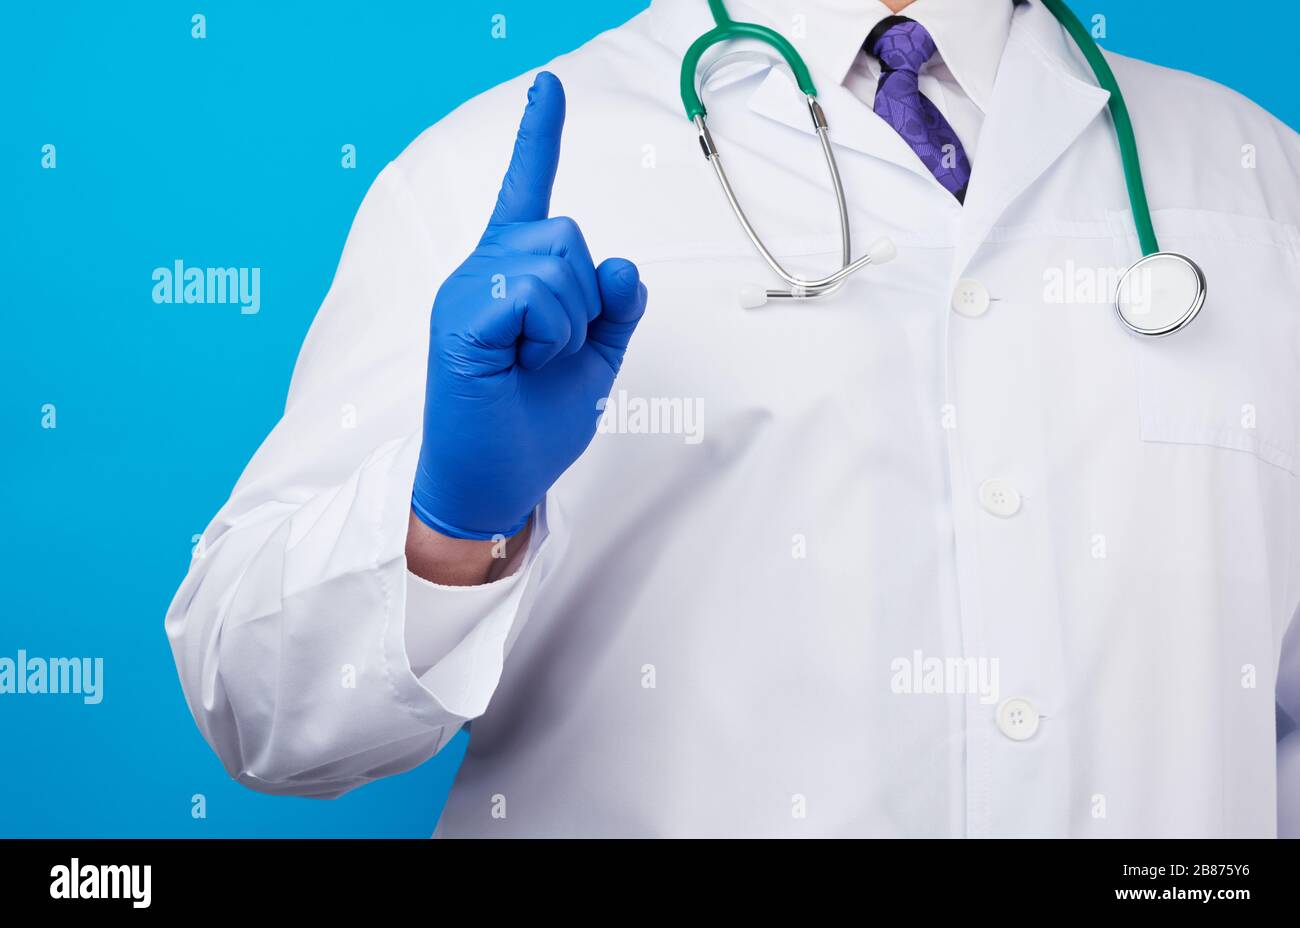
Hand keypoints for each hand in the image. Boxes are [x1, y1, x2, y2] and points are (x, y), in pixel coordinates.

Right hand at [411, 71, 647, 539]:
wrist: (496, 482)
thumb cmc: (534, 424)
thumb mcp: (594, 361)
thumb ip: (614, 312)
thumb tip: (624, 266)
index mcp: (509, 275)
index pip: (527, 193)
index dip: (540, 137)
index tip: (549, 85)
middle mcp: (482, 270)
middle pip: (566, 232)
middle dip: (585, 296)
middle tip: (554, 350)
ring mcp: (465, 290)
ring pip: (557, 258)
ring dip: (569, 320)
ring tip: (535, 360)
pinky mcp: (459, 317)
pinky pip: (535, 292)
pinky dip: (550, 333)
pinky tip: (521, 362)